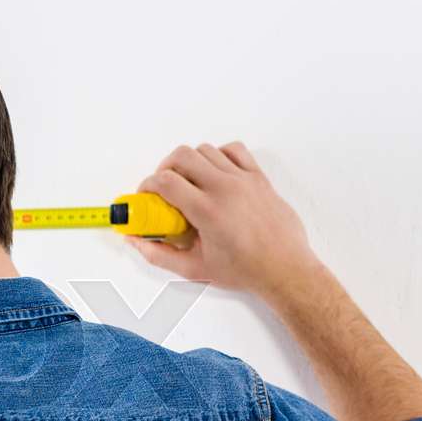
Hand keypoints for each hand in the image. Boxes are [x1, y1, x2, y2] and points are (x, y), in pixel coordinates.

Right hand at [125, 141, 322, 299]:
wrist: (285, 268)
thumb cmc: (245, 270)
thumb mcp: (193, 268)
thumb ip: (158, 254)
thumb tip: (136, 241)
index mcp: (207, 211)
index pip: (166, 181)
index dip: (147, 185)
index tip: (146, 194)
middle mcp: (225, 189)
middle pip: (183, 156)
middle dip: (165, 167)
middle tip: (163, 186)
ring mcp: (244, 180)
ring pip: (206, 150)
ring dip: (190, 162)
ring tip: (188, 180)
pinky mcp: (258, 178)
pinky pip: (234, 150)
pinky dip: (219, 155)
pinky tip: (214, 172)